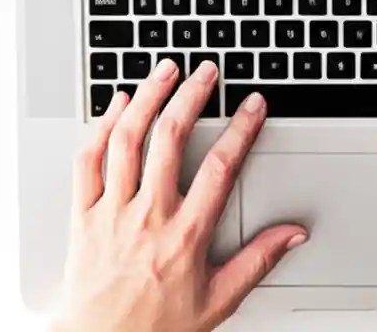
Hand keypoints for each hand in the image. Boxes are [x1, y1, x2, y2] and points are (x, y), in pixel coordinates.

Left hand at [54, 59, 306, 331]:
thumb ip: (258, 261)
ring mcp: (113, 211)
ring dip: (148, 97)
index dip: (241, 129)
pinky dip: (102, 126)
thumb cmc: (155, 328)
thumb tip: (293, 235)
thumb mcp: (219, 300)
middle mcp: (149, 216)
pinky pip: (89, 159)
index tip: (253, 105)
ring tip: (164, 70)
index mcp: (186, 235)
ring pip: (128, 138)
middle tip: (207, 71)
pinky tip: (118, 105)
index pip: (221, 167)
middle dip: (192, 95)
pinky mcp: (84, 214)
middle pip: (172, 138)